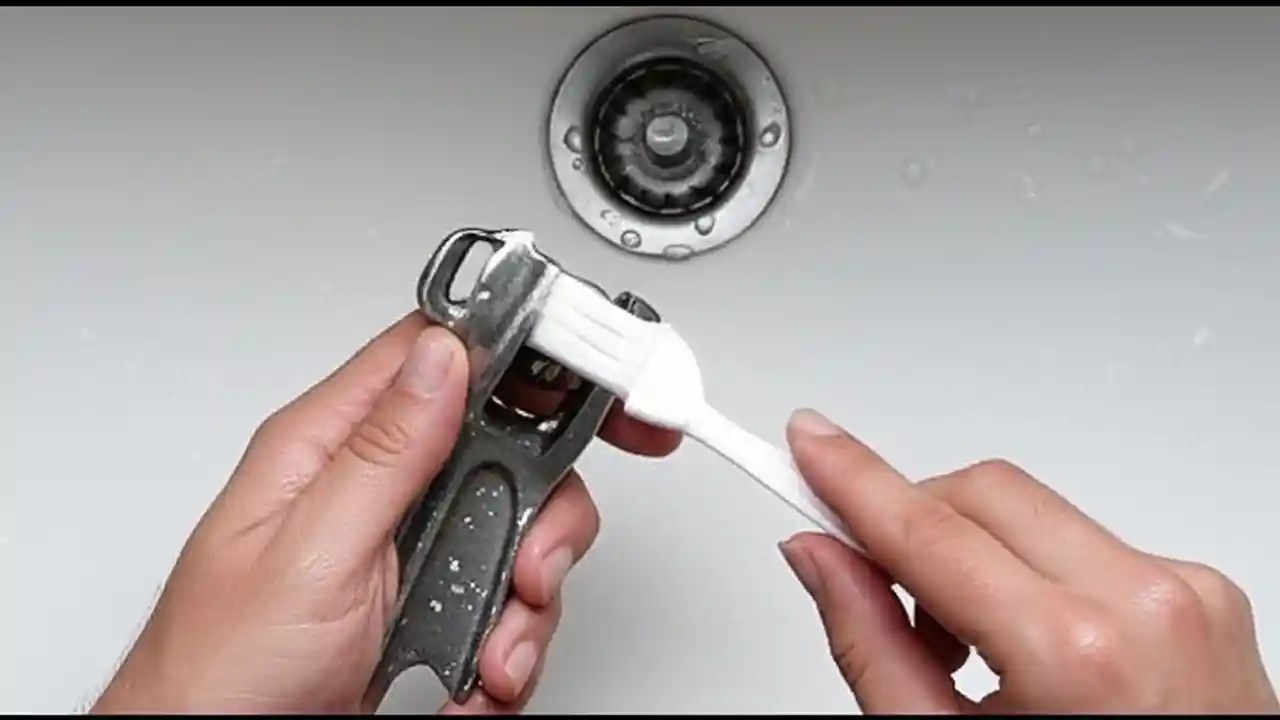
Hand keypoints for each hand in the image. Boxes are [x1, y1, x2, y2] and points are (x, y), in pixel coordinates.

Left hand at [90, 312, 679, 713]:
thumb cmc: (219, 672)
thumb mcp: (309, 553)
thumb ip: (384, 450)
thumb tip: (445, 356)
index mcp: (331, 447)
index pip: (443, 356)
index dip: (530, 350)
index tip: (603, 374)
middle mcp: (374, 489)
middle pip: (506, 450)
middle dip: (543, 514)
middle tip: (538, 562)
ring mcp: (405, 550)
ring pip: (518, 535)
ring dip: (523, 604)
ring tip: (488, 654)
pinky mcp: (425, 607)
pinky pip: (504, 605)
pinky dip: (506, 649)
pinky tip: (470, 680)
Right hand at [779, 409, 1277, 713]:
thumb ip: (872, 647)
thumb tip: (821, 558)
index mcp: (1076, 652)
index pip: (929, 532)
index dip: (852, 480)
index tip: (809, 443)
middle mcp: (1144, 602)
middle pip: (982, 495)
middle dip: (914, 528)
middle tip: (875, 587)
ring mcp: (1186, 593)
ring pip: (1032, 511)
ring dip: (974, 554)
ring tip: (963, 648)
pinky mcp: (1204, 593)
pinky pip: (1087, 541)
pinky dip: (1035, 574)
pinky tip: (1028, 648)